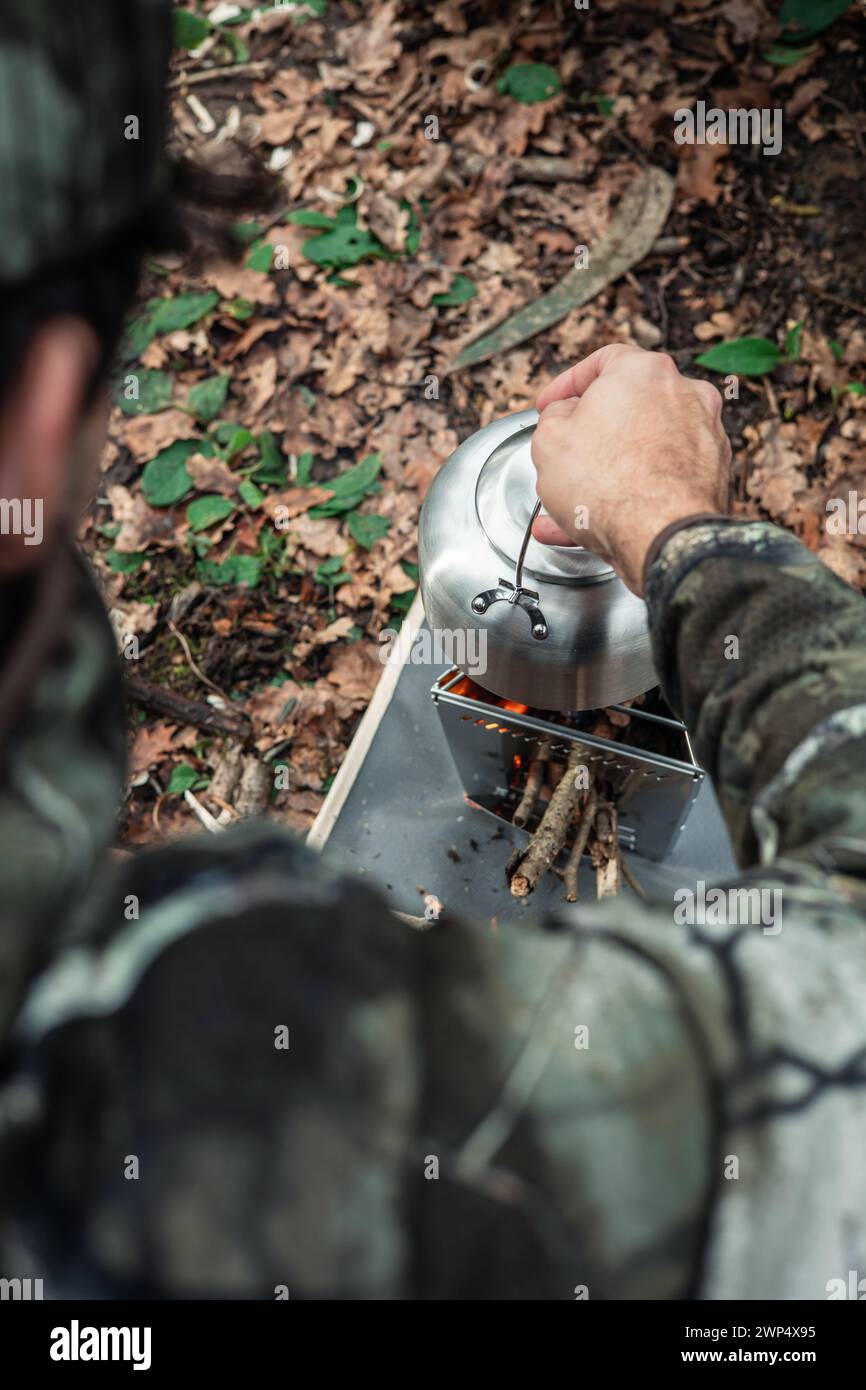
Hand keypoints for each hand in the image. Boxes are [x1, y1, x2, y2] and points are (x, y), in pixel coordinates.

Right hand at [530, 345, 731, 594]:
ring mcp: (704, 435)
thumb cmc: (612, 486)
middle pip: (627, 407)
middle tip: (566, 452)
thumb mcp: (549, 440)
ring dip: (606, 471)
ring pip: (642, 449)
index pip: (601, 361)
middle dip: (590, 434)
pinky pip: (661, 478)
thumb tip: (563, 417)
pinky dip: (632, 493)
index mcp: (644, 371)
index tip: (551, 406)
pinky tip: (597, 520)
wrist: (663, 537)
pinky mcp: (713, 475)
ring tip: (572, 501)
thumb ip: (554, 417)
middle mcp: (684, 395)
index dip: (567, 385)